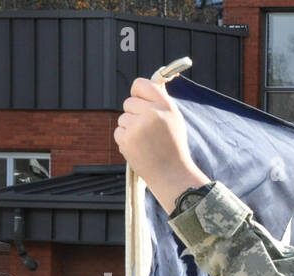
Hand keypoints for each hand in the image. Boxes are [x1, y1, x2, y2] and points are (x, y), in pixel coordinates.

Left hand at [114, 77, 209, 211]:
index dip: (138, 92)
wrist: (172, 175)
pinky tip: (140, 150)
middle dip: (134, 114)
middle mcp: (152, 113)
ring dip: (130, 129)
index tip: (141, 101)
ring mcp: (138, 127)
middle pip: (129, 102)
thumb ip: (161, 101)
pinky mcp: (127, 139)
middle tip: (149, 131)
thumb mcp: (175, 120)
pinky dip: (126, 140)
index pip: (141, 84)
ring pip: (123, 118)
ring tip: (146, 143)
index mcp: (165, 106)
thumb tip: (153, 83)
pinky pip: (119, 132)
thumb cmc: (174, 147)